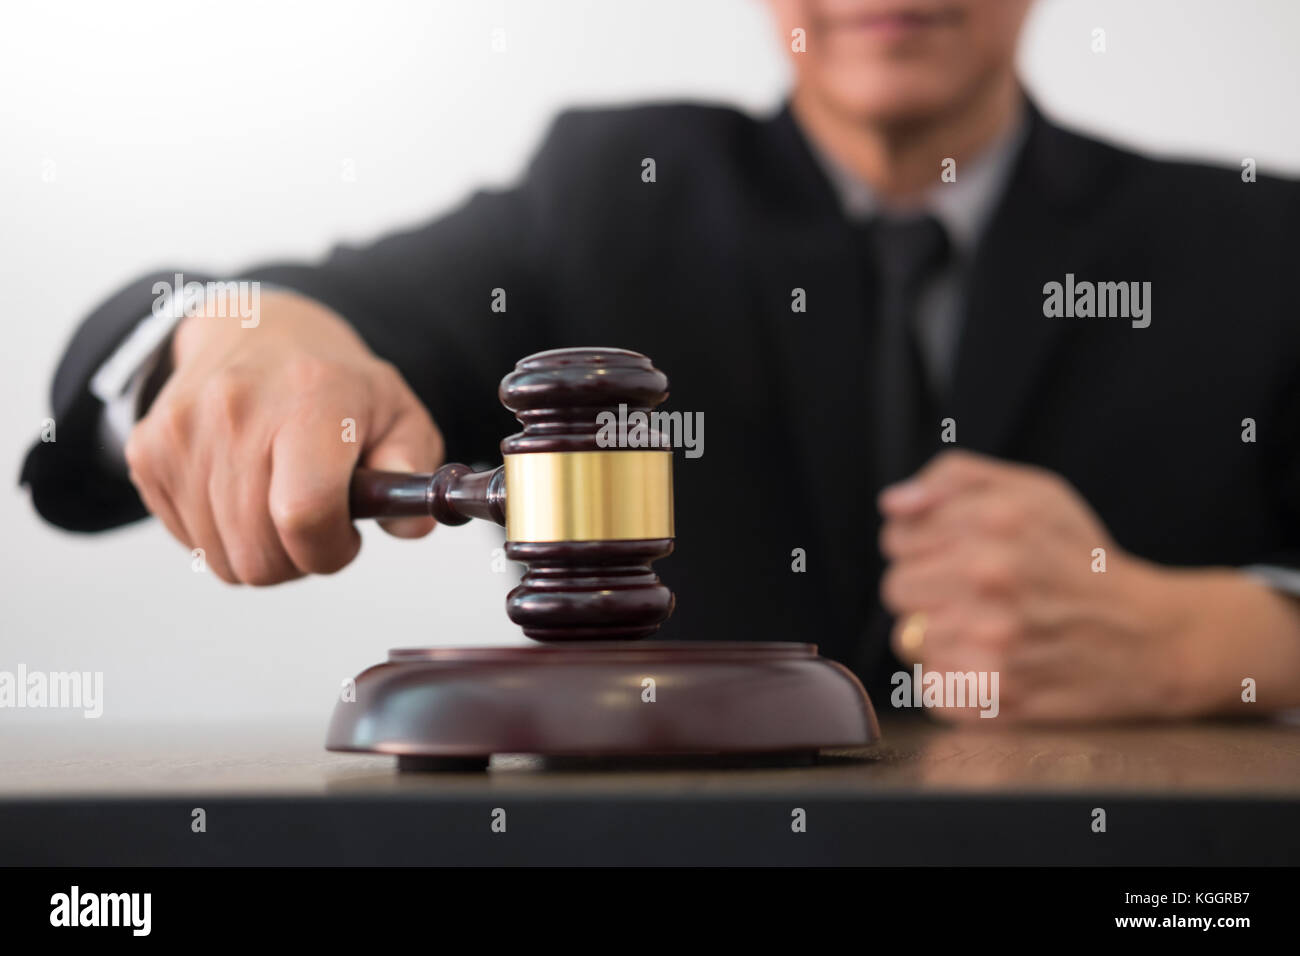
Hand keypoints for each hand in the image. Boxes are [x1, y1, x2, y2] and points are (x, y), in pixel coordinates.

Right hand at [124, 289, 441, 584]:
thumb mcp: (399, 415)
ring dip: (262, 551)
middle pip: (260, 552)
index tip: (347, 536)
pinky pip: (190, 541)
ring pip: (224, 558)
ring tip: (282, 502)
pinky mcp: (147, 451)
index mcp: (312, 398)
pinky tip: (246, 492)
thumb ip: (414, 473)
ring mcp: (183, 431)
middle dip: (300, 559)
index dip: (330, 550)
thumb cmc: (338, 386)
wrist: (257, 332)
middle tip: (318, 522)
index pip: (305, 514)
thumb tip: (411, 526)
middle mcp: (237, 409)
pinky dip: (224, 536)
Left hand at [878, 451, 1299, 721]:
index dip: (922, 547)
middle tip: (974, 595)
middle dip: (928, 591)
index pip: (897, 538)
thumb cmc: (1080, 560)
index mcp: (994, 521)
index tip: (956, 555)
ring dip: (942, 640)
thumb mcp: (1034, 493)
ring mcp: (992, 639)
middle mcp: (990, 575)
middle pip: (897, 589)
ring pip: (910, 642)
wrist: (1150, 636)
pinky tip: (996, 666)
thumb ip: (954, 478)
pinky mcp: (997, 695)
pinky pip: (932, 689)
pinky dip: (956, 684)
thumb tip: (893, 504)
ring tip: (990, 631)